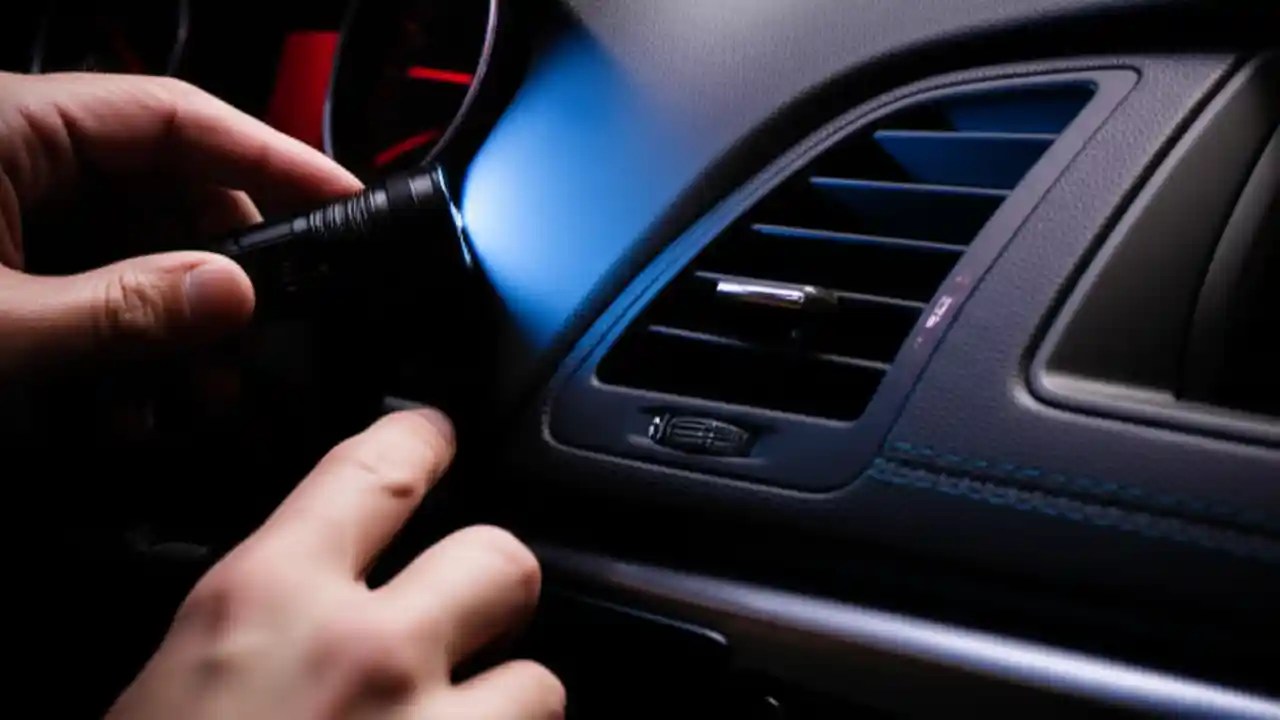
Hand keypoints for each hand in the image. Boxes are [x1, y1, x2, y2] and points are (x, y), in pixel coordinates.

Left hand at [0, 71, 361, 378]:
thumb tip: (230, 294)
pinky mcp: (14, 256)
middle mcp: (21, 151)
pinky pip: (100, 278)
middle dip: (223, 269)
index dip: (271, 157)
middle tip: (261, 333)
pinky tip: (142, 391)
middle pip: (170, 187)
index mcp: (10, 123)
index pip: (176, 116)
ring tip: (199, 386)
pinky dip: (133, 333)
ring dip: (181, 317)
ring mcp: (18, 205)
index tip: (342, 200)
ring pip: (142, 242)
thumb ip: (115, 310)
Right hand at [107, 409, 564, 719]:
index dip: (420, 436)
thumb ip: (260, 625)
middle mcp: (367, 656)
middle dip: (488, 591)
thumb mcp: (178, 686)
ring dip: (506, 713)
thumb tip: (315, 598)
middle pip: (501, 560)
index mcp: (267, 604)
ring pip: (543, 687)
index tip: (437, 433)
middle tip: (460, 627)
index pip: (378, 468)